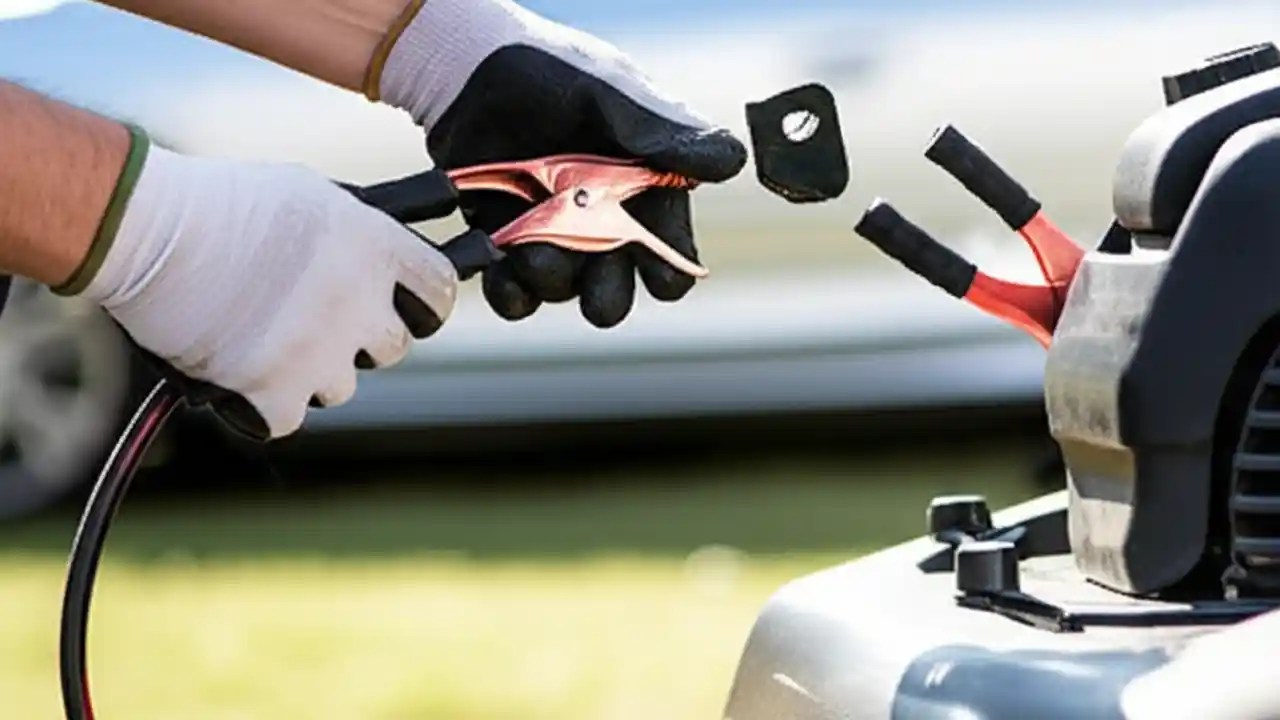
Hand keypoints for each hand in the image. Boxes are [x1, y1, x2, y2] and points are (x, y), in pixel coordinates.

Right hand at [75, 142, 459, 439]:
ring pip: (341, 385)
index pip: (439, 290)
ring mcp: (320, 349)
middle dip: (361, 339)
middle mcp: (359, 300)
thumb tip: (391, 258)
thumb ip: (361, 232)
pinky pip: (286, 418)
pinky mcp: (274, 389)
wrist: (148, 228)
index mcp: (375, 246)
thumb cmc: (222, 203)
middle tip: (317, 320)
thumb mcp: (313, 195)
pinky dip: (264, 405)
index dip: (426, 304)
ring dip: (311, 371)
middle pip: (393, 347)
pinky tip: (241, 373)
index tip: (412, 311)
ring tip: (266, 336)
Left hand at [373, 0, 747, 327]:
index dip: (669, 270)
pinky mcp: (505, 245)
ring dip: (554, 282)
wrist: (469, 68)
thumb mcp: (613, 96)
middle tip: (596, 287)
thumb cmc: (552, 72)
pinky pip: (515, 291)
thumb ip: (666, 133)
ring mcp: (552, 237)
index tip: (661, 279)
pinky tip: (506, 269)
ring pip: (564, 290)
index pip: (669, 249)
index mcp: (642, 189)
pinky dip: (512, 291)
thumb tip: (730, 161)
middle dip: (608, 295)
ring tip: (535, 253)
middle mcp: (601, 221)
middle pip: (616, 286)